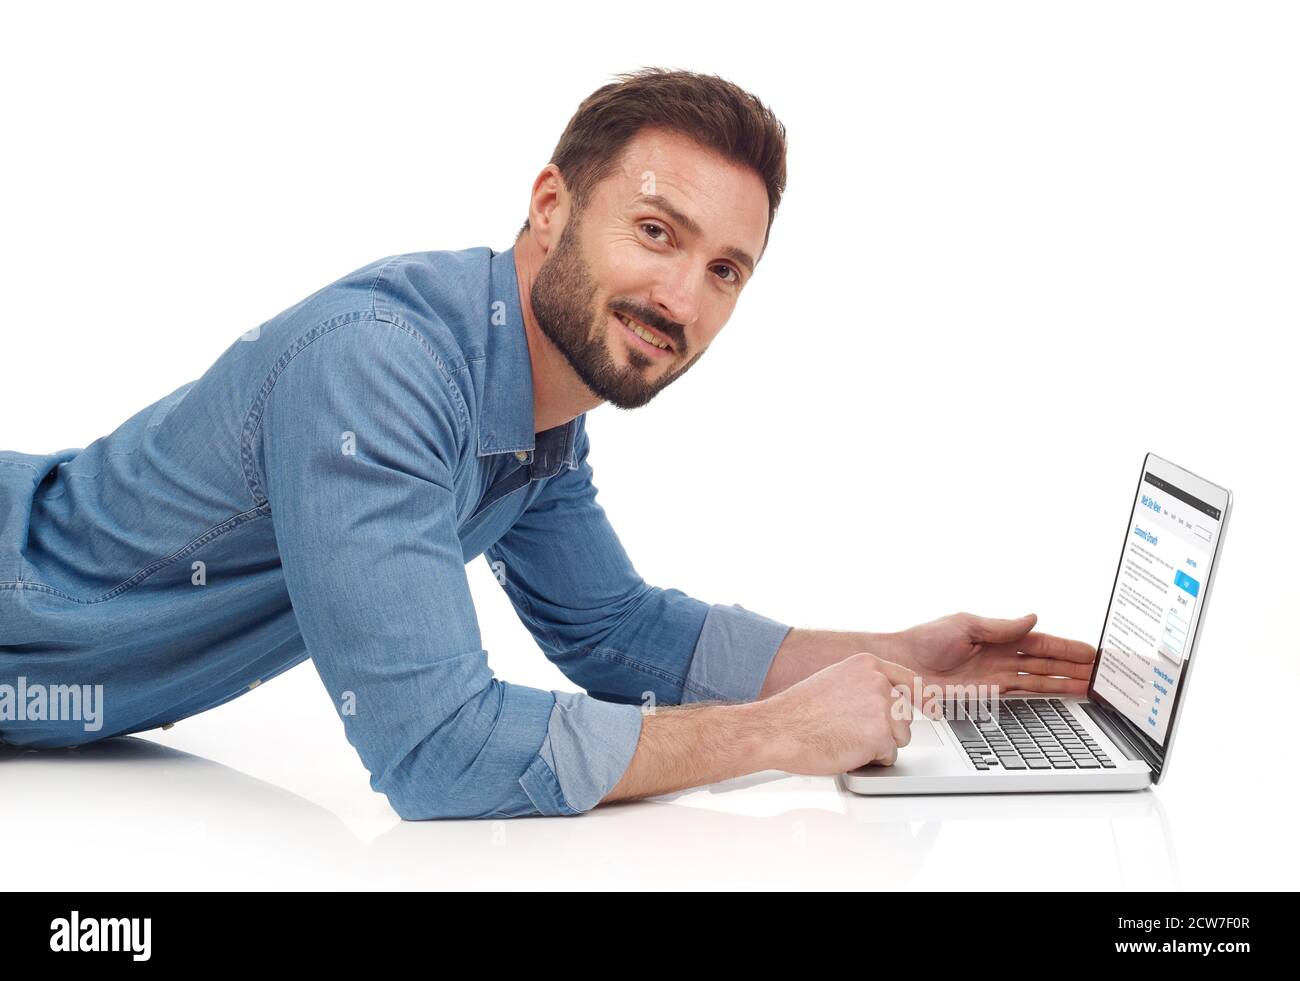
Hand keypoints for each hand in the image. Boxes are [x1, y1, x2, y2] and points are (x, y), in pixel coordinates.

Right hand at [763, 651, 915, 773]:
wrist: (778, 729)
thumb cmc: (798, 711)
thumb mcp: (835, 681)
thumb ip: (864, 684)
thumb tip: (887, 697)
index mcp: (867, 665)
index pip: (910, 681)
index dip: (923, 699)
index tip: (933, 710)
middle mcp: (879, 682)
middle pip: (906, 714)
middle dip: (887, 729)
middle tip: (854, 731)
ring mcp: (882, 708)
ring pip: (900, 736)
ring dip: (880, 745)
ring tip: (847, 739)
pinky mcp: (880, 735)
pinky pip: (889, 756)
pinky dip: (871, 760)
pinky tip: (847, 750)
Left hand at [896, 612, 1095, 707]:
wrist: (902, 664)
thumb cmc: (926, 639)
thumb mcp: (965, 625)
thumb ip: (1001, 626)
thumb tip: (1032, 618)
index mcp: (999, 636)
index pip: (1041, 642)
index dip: (1067, 648)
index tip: (1091, 652)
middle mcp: (1002, 657)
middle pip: (1047, 663)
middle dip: (1075, 667)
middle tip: (1103, 673)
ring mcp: (997, 677)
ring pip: (1041, 680)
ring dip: (1067, 683)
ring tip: (1093, 686)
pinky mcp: (989, 694)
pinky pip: (1024, 695)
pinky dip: (1045, 695)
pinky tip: (1063, 696)